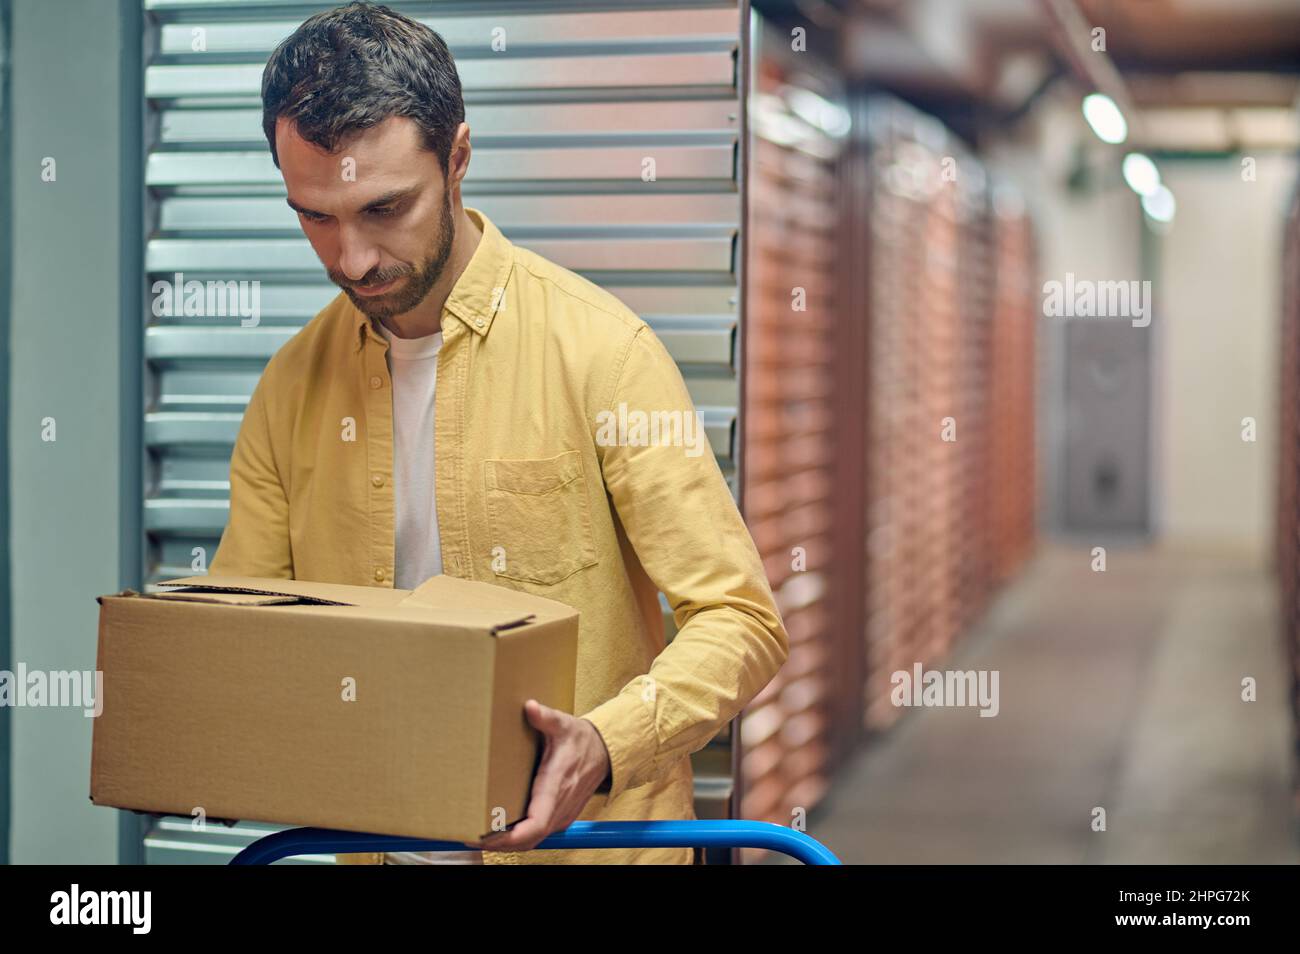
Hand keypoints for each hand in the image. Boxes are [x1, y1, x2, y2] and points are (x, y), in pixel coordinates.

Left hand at [470, 699, 611, 852]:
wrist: (604, 752)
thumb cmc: (581, 740)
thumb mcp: (564, 724)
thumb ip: (546, 717)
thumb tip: (530, 707)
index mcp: (556, 784)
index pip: (536, 823)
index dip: (511, 836)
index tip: (488, 836)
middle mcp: (560, 806)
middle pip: (528, 839)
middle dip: (499, 843)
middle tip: (469, 837)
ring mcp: (561, 815)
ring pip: (532, 841)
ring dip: (507, 844)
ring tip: (479, 837)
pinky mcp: (561, 818)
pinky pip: (538, 836)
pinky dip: (519, 839)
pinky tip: (500, 832)